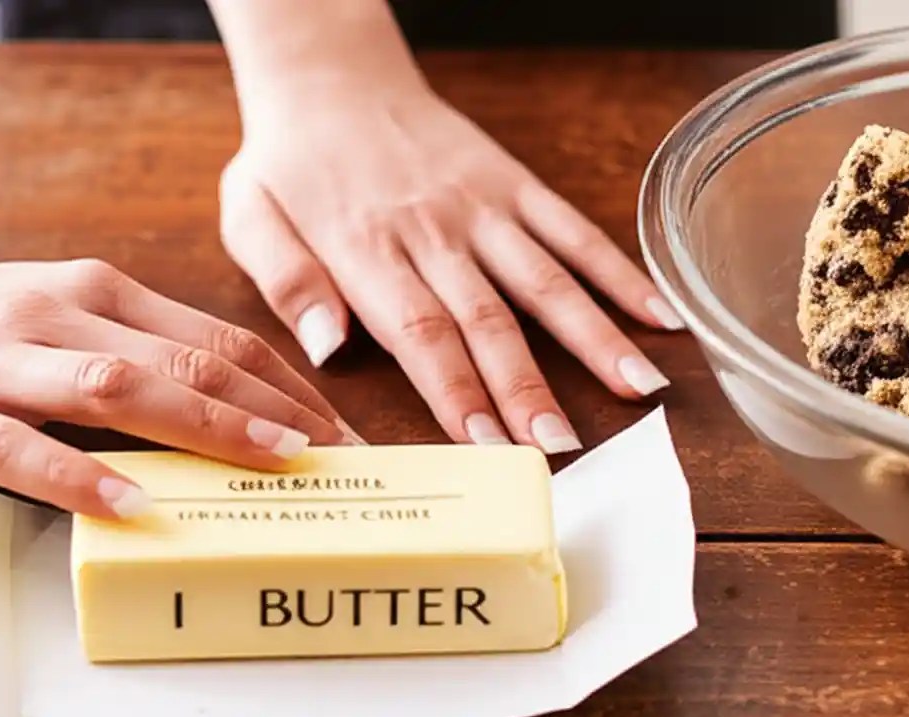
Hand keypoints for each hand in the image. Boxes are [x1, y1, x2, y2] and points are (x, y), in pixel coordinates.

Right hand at [0, 255, 358, 518]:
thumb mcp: (63, 317)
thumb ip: (141, 348)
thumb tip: (244, 404)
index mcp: (98, 290)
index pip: (218, 339)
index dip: (291, 386)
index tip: (346, 433)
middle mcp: (58, 313)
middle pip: (186, 361)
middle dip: (273, 410)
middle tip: (338, 458)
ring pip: (116, 389)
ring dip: (204, 427)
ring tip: (270, 463)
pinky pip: (14, 447)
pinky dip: (76, 475)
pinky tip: (129, 504)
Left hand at [220, 84, 682, 453]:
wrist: (334, 77)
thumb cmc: (289, 160)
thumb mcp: (249, 213)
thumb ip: (286, 280)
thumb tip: (328, 349)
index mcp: (365, 249)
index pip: (421, 332)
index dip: (458, 391)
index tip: (490, 445)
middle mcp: (433, 231)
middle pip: (489, 319)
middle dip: (528, 388)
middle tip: (564, 446)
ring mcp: (482, 207)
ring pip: (546, 279)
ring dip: (594, 337)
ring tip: (641, 388)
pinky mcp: (513, 185)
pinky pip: (573, 230)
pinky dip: (619, 272)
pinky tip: (659, 314)